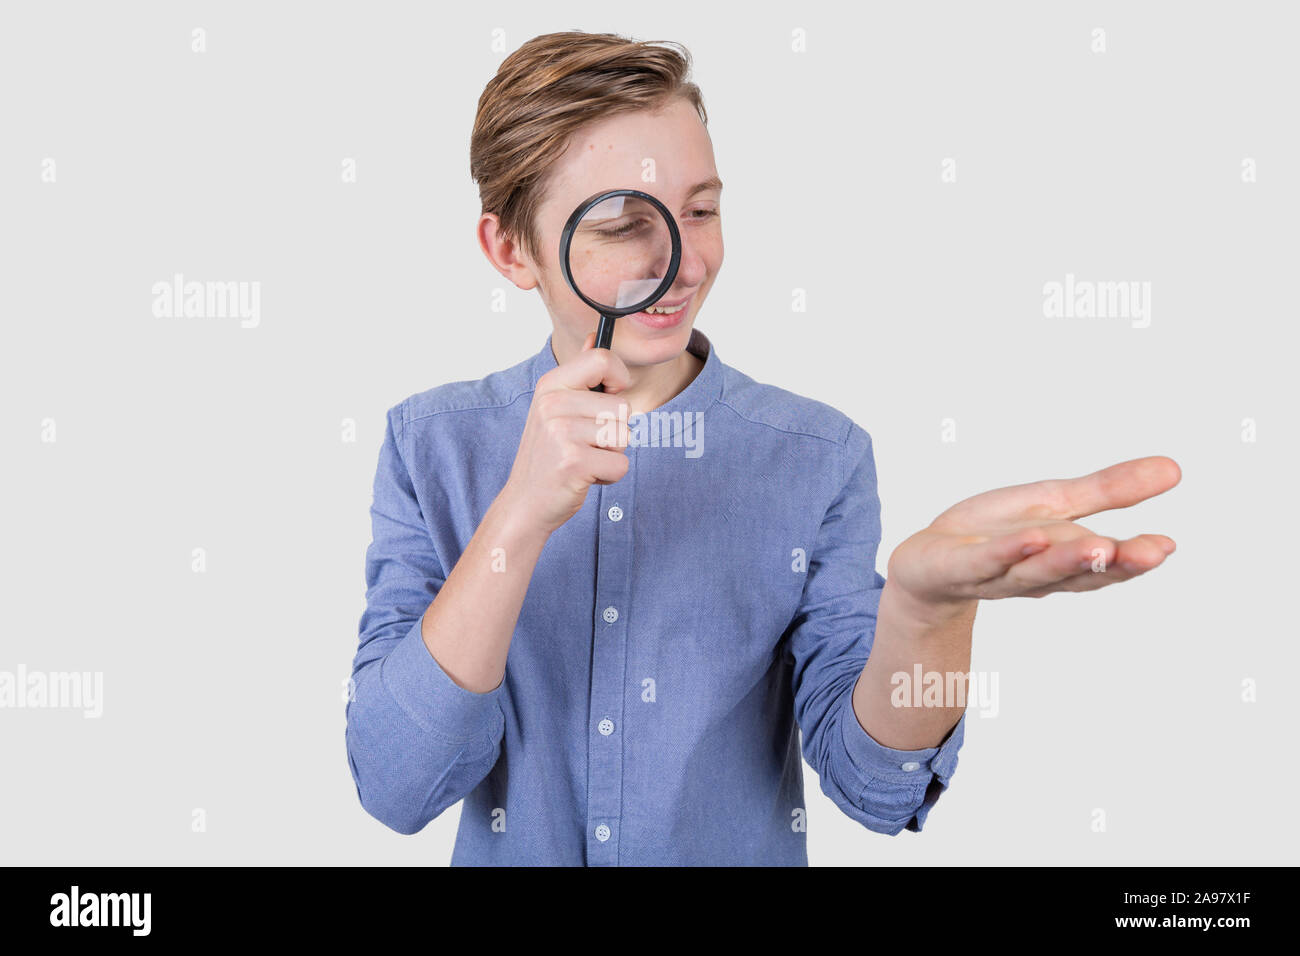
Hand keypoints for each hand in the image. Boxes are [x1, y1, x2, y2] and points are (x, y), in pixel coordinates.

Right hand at [498, 332, 632, 535]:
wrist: (525, 502)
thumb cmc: (548, 455)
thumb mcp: (556, 407)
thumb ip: (580, 373)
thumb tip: (595, 336)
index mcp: (551, 385)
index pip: (603, 359)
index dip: (619, 379)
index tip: (610, 396)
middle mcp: (553, 404)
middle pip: (623, 407)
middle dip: (614, 432)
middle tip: (584, 444)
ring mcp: (561, 433)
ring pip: (624, 436)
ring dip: (611, 454)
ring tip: (583, 459)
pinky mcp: (573, 462)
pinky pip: (620, 465)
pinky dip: (609, 476)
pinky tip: (584, 476)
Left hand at [885, 456, 1181, 625]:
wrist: (927, 563)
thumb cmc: (994, 533)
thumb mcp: (1054, 504)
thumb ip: (1108, 492)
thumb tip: (1174, 469)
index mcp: (1063, 561)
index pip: (1104, 565)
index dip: (1134, 559)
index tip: (1166, 546)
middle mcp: (1035, 575)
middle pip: (1077, 573)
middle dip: (1114, 564)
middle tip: (1151, 551)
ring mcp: (996, 574)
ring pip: (1035, 572)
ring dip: (1067, 561)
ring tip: (1100, 546)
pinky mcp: (957, 567)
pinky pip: (984, 562)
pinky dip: (1007, 552)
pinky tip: (1031, 538)